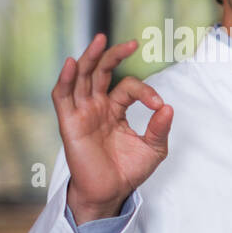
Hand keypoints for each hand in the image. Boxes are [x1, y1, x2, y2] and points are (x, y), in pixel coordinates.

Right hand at [52, 33, 172, 222]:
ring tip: (101, 40)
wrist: (111, 192)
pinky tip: (72, 64)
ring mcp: (82, 113)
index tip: (159, 106)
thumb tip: (168, 108)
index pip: (128, 87)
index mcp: (115, 109)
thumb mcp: (153, 148)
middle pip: (100, 72)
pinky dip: (66, 79)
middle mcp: (97, 106)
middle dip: (113, 56)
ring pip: (81, 78)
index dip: (146, 92)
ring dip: (90, 58)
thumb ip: (160, 128)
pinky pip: (63, 96)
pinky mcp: (69, 123)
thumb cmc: (128, 170)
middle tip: (132, 43)